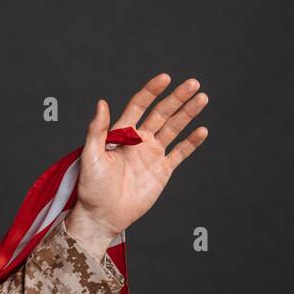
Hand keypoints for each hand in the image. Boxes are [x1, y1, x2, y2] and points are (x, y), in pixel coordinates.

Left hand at [63, 73, 209, 256]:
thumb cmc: (91, 186)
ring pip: (174, 128)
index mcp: (122, 133)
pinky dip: (191, 142)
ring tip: (202, 98)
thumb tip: (101, 102)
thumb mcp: (91, 156)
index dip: (152, 91)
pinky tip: (202, 130)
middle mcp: (139, 140)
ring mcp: (152, 154)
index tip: (165, 78)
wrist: (102, 215)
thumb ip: (97, 130)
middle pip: (162, 113)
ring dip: (188, 114)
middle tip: (193, 83)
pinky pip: (179, 153)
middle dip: (177, 98)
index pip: (140, 105)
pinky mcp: (162, 170)